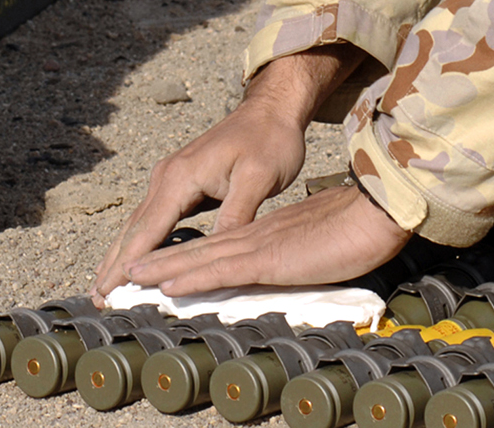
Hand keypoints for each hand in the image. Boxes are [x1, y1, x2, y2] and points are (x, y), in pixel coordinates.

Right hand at [92, 48, 356, 296]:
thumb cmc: (268, 141)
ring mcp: (171, 179)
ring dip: (121, 255)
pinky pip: (153, 219)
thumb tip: (216, 252)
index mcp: (180, 177)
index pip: (147, 230)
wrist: (270, 110)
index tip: (110, 291)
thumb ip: (234, 213)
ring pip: (139, 224)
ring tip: (105, 286)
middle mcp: (167, 177)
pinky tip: (134, 259)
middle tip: (97, 299)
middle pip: (133, 229)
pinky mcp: (181, 183)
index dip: (128, 264)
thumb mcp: (258, 177)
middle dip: (113, 265)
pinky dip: (139, 242)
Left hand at [116, 182, 411, 296]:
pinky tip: (166, 284)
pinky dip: (192, 276)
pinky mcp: (268, 255)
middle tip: (113, 283)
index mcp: (256, 231)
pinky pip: (223, 267)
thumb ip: (283, 257)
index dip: (170, 262)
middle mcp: (248, 233)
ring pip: (196, 258)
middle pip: (189, 250)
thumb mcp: (307, 245)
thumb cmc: (352, 228)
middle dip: (148, 266)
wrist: (380, 208)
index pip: (205, 248)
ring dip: (157, 270)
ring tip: (123, 282)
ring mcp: (256, 242)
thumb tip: (266, 272)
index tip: (141, 275)